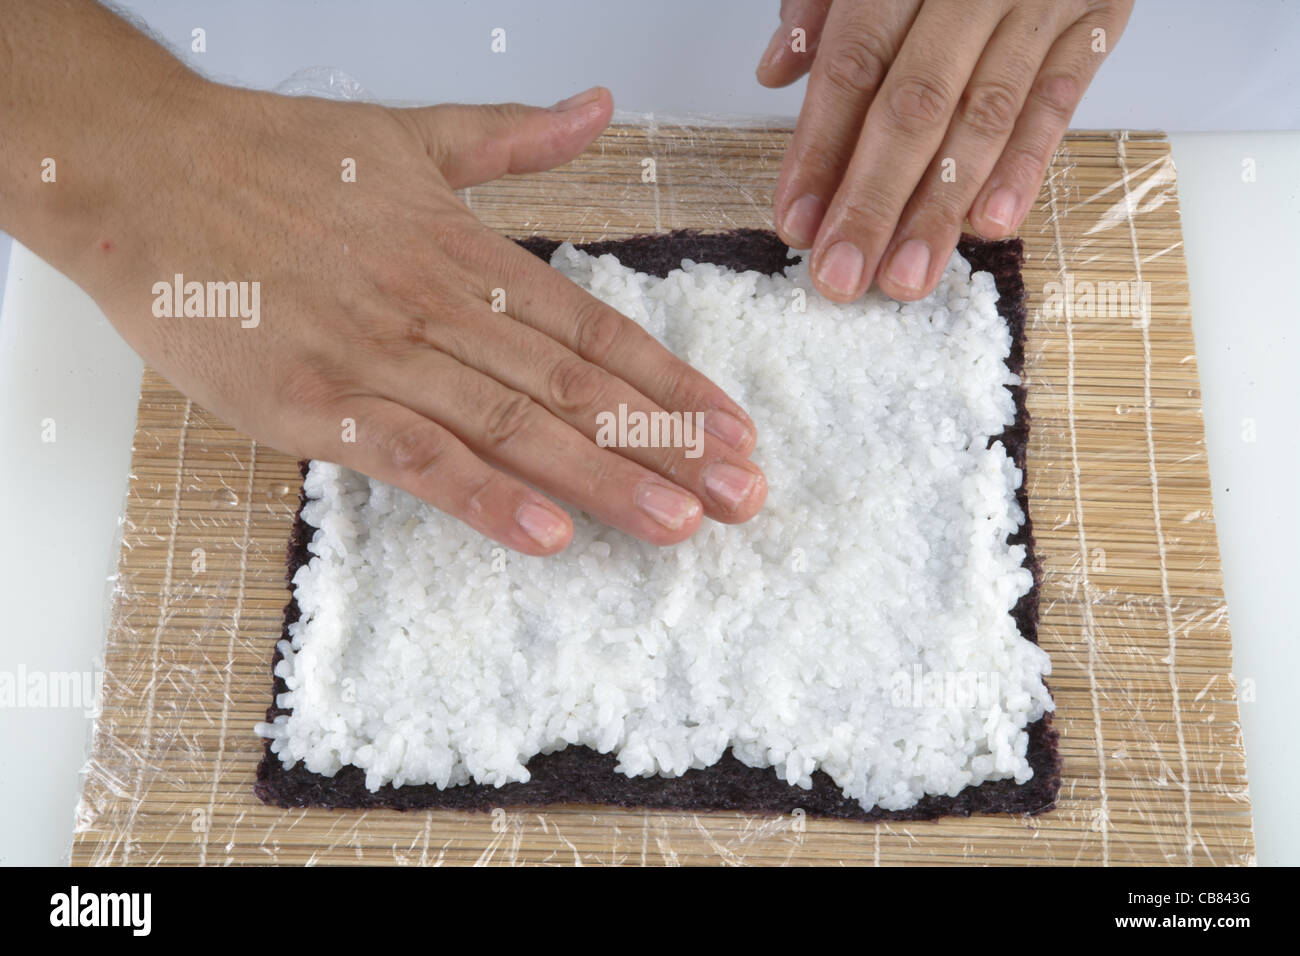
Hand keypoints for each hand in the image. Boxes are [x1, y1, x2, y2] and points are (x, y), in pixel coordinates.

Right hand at [70, 80, 767, 555]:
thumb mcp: (411, 139)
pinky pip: (417, 456)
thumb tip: (596, 107)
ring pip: (516, 426)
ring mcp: (384, 357)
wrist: (146, 174)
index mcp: (471, 253)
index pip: (599, 330)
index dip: (674, 384)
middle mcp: (445, 307)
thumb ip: (514, 140)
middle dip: (669, 445)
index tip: (734, 428)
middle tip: (743, 494)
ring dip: (605, 479)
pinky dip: (483, 496)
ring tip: (681, 523)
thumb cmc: (274, 161)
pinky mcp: (318, 402)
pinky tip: (547, 534)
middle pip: (577, 387)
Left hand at [757, 0, 1132, 301]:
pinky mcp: (1096, 16)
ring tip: (906, 276)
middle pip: (914, 104)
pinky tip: (992, 224)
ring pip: (985, 116)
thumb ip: (824, 3)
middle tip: (843, 276)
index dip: (820, 149)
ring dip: (942, 208)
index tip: (796, 221)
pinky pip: (1059, 100)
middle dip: (873, 200)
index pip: (853, 64)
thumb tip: (777, 70)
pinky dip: (1026, 165)